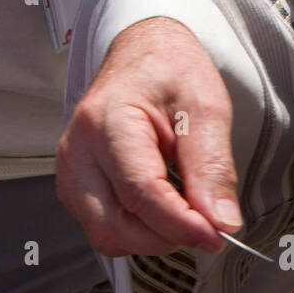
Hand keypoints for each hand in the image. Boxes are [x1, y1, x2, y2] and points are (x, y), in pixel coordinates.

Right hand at [56, 16, 238, 256]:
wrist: (145, 55)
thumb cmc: (169, 71)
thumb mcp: (206, 109)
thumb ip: (213, 168)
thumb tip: (221, 221)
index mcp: (107, 121)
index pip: (141, 194)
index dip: (182, 224)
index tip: (216, 234)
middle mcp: (78, 150)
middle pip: (115, 227)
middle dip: (166, 236)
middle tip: (206, 223)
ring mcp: (72, 171)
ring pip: (107, 236)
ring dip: (153, 237)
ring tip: (184, 209)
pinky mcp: (75, 187)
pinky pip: (104, 228)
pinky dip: (139, 230)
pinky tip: (162, 206)